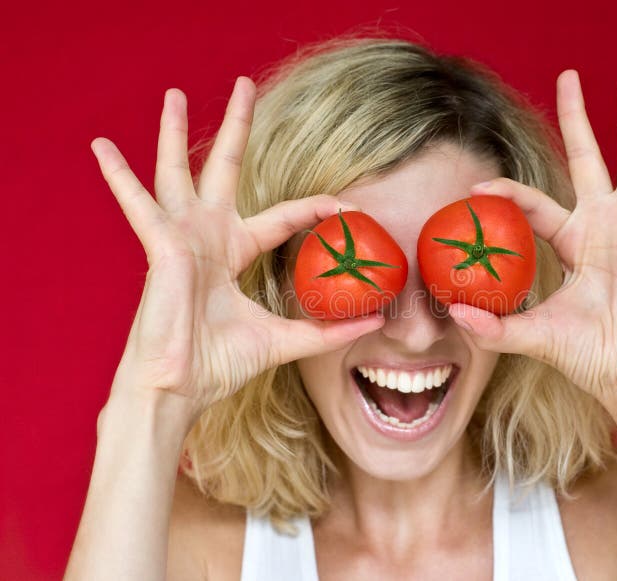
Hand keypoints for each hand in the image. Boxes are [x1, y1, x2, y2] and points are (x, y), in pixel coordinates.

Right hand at [92, 77, 383, 416]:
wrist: (180, 388)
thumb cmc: (218, 364)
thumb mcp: (282, 340)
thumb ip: (325, 331)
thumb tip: (373, 324)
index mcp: (233, 253)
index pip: (282, 216)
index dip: (315, 207)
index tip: (348, 204)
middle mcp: (208, 237)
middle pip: (224, 170)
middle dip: (236, 129)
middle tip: (245, 85)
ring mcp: (182, 237)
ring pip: (178, 171)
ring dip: (174, 132)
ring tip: (173, 92)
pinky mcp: (161, 246)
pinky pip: (139, 205)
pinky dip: (119, 177)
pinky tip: (101, 146)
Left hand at [448, 69, 616, 405]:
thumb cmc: (588, 356)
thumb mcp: (532, 335)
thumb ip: (494, 326)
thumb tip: (453, 315)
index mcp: (572, 241)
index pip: (534, 202)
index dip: (505, 193)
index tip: (474, 187)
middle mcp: (602, 226)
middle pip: (585, 159)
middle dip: (575, 119)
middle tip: (567, 77)